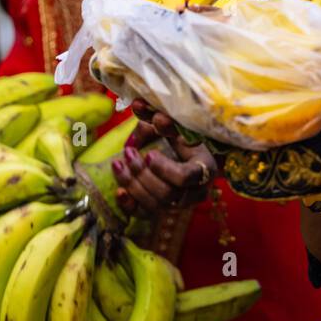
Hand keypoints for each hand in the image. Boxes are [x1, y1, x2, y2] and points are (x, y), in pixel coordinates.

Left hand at [112, 100, 216, 215]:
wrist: (192, 159)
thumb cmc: (185, 140)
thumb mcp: (178, 128)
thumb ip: (159, 118)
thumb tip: (138, 105)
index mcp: (203, 169)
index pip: (185, 178)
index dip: (164, 169)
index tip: (148, 154)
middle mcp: (195, 193)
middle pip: (167, 194)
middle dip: (143, 174)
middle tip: (127, 153)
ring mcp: (179, 206)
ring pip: (155, 205)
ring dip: (132, 185)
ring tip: (117, 164)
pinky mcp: (164, 212)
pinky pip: (145, 215)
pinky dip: (130, 205)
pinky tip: (119, 192)